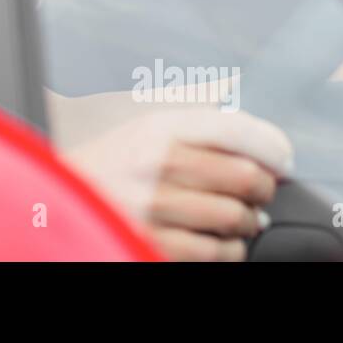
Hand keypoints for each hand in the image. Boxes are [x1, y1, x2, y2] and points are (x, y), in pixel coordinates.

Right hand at [62, 107, 293, 260]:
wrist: (60, 202)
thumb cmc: (110, 164)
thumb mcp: (142, 125)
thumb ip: (189, 109)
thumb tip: (232, 89)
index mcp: (159, 128)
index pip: (237, 129)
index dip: (272, 146)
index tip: (282, 160)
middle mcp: (158, 165)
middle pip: (246, 176)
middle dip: (263, 188)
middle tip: (260, 191)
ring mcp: (156, 208)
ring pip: (236, 218)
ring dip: (248, 222)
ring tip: (241, 218)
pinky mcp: (155, 243)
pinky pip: (217, 253)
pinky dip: (230, 250)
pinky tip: (222, 241)